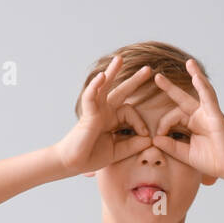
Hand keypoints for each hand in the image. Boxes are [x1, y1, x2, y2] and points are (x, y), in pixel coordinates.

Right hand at [52, 55, 155, 176]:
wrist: (73, 163)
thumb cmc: (93, 155)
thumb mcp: (119, 151)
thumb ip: (134, 144)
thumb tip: (150, 138)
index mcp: (113, 119)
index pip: (131, 112)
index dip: (140, 123)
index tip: (145, 136)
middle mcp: (105, 111)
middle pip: (121, 91)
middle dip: (134, 80)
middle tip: (148, 69)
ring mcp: (96, 110)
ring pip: (104, 86)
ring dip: (112, 71)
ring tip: (119, 59)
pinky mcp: (88, 114)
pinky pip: (91, 97)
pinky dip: (95, 86)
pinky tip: (101, 76)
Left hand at [146, 58, 223, 179]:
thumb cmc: (211, 162)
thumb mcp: (186, 155)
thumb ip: (171, 146)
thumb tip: (154, 138)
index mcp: (192, 124)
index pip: (173, 117)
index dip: (162, 125)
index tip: (157, 137)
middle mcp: (200, 116)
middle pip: (182, 98)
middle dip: (170, 87)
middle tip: (157, 77)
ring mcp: (209, 114)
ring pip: (201, 91)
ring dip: (195, 76)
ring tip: (189, 63)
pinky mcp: (217, 116)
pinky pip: (209, 98)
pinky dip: (204, 87)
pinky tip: (197, 77)